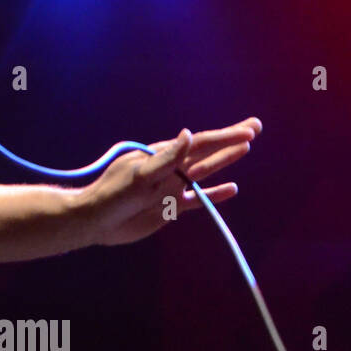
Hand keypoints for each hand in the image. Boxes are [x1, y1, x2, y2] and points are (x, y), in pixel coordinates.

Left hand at [79, 117, 261, 246]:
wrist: (95, 222)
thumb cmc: (112, 196)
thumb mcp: (139, 176)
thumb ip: (166, 158)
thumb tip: (187, 134)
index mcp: (162, 156)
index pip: (200, 142)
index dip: (225, 136)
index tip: (250, 130)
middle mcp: (169, 169)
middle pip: (206, 152)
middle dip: (230, 140)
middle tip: (256, 128)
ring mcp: (171, 187)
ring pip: (204, 172)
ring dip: (224, 161)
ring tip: (246, 149)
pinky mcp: (170, 207)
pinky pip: (198, 199)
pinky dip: (214, 195)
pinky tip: (232, 189)